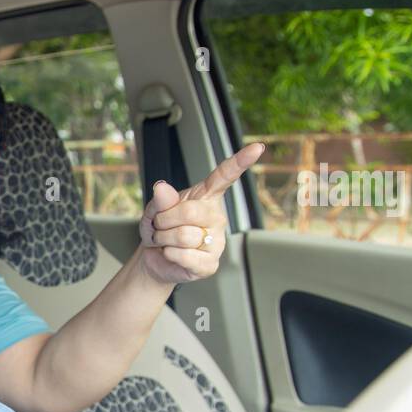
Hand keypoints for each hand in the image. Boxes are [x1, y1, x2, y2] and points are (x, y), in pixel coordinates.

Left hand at [137, 143, 264, 284]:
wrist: (154, 258)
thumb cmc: (160, 229)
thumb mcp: (155, 209)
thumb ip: (161, 199)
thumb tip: (161, 187)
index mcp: (206, 197)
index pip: (224, 176)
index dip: (240, 162)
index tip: (257, 148)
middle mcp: (215, 217)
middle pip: (190, 211)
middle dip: (164, 220)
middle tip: (159, 225)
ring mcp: (216, 241)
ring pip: (184, 236)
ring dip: (164, 238)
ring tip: (165, 240)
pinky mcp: (210, 263)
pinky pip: (186, 256)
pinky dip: (170, 255)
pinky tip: (172, 254)